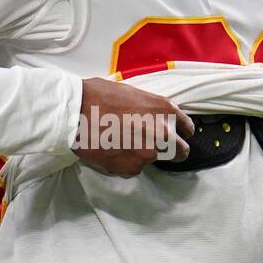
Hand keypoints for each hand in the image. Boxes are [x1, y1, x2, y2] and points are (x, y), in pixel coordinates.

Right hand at [72, 77, 194, 176]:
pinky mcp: (132, 168)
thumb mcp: (133, 94)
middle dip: (172, 151)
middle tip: (154, 147)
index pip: (187, 128)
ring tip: (120, 143)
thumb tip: (153, 118)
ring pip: (153, 160)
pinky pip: (133, 168)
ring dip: (142, 155)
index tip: (174, 136)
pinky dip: (124, 162)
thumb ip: (150, 109)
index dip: (179, 132)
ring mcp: (149, 153)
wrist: (75, 112)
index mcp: (165, 110)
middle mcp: (163, 133)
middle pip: (181, 152)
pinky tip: (110, 150)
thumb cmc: (99, 96)